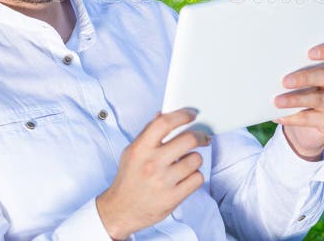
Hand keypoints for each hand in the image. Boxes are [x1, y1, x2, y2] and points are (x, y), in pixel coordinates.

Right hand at [95, 109, 210, 239]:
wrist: (121, 210)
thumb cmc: (128, 178)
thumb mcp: (131, 152)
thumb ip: (147, 133)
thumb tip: (162, 114)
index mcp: (140, 149)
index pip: (164, 123)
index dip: (181, 115)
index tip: (191, 115)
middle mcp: (152, 164)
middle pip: (188, 139)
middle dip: (200, 136)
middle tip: (203, 138)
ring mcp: (163, 181)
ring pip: (196, 160)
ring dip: (195, 159)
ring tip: (187, 162)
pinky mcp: (173, 198)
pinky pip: (197, 179)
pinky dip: (195, 176)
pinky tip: (186, 177)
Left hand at [274, 42, 323, 160]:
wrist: (309, 126)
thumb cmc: (301, 90)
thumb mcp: (300, 78)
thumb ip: (293, 69)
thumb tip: (267, 67)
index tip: (309, 53)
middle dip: (304, 78)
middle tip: (285, 81)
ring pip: (319, 99)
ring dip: (296, 100)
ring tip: (277, 102)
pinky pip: (312, 118)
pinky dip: (293, 117)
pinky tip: (278, 117)